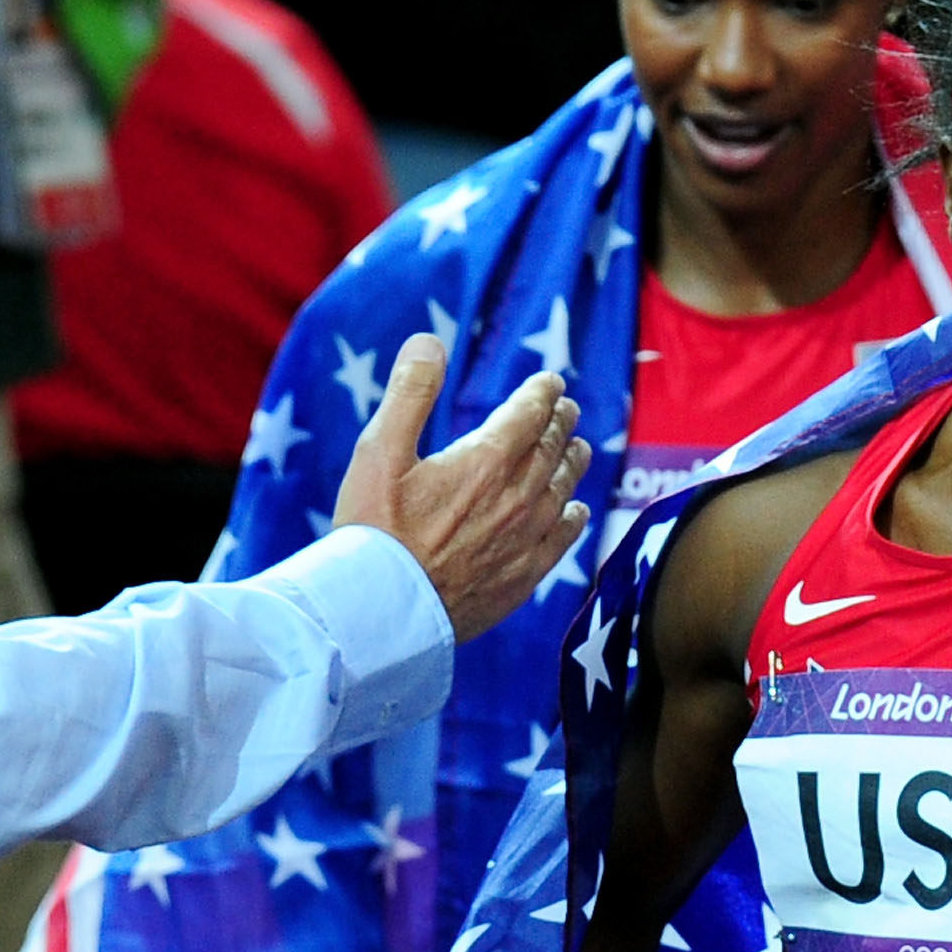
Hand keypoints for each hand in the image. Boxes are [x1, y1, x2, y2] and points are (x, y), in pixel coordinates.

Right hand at [333, 334, 590, 641]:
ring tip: (578, 448)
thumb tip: (430, 341)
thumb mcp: (379, 450)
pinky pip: (561, 539)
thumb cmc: (373, 529)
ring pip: (562, 490)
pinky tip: (574, 511)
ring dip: (571, 463)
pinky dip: (572, 517)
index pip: (527, 415)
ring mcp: (525, 539)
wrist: (384, 610)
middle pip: (550, 449)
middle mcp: (516, 497)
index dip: (542, 394)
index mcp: (484, 461)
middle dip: (559, 423)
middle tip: (567, 409)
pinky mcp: (524, 577)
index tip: (552, 382)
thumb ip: (410, 393)